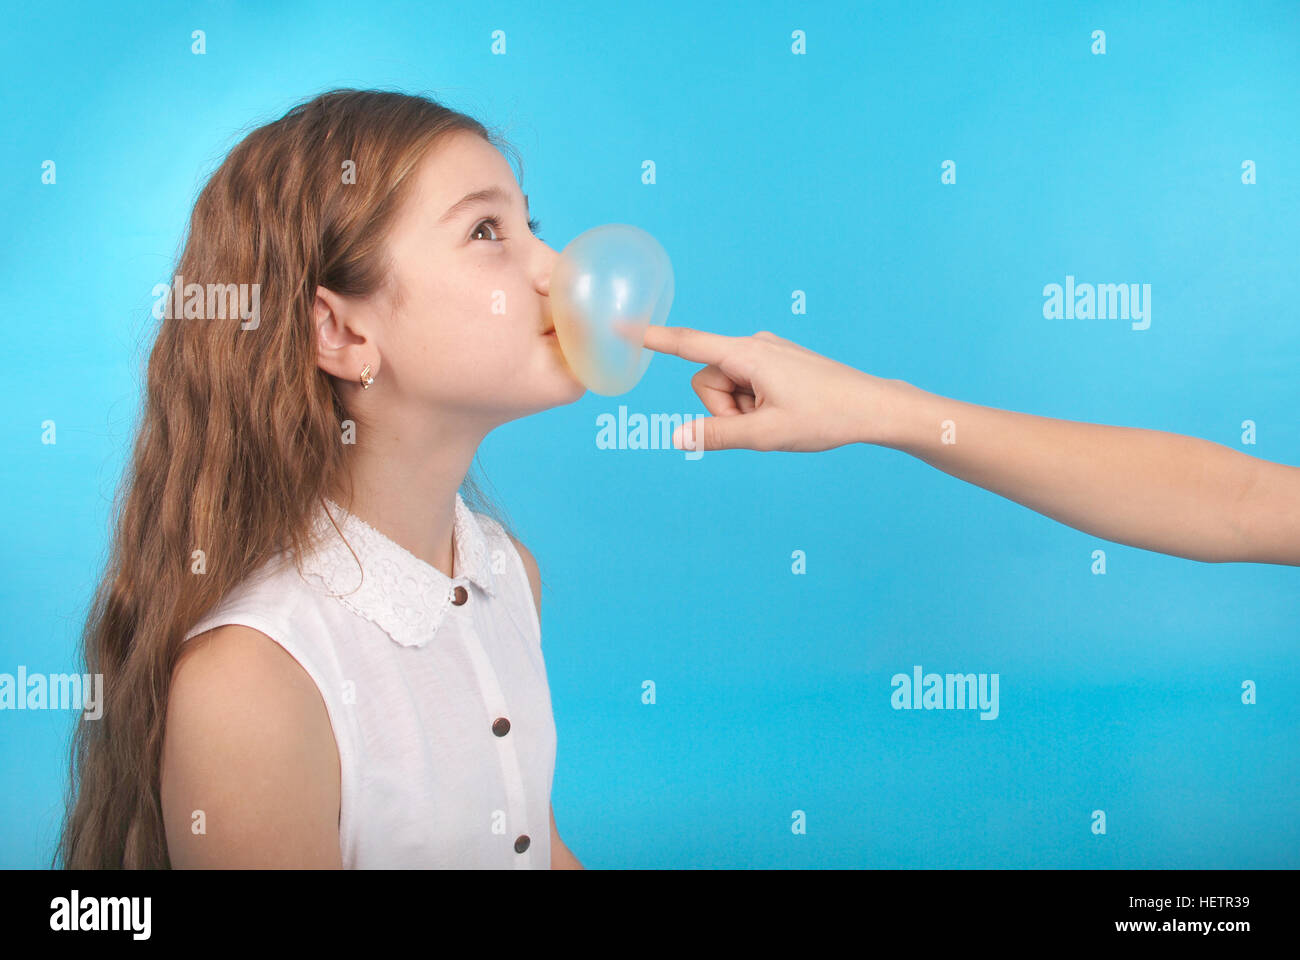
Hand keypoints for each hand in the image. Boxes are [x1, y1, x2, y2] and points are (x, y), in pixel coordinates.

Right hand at [630, 324, 906, 452]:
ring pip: (725, 386)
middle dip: (722, 409)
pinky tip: (786, 411)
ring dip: (740, 410)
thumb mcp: (766, 434)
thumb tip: (677, 438)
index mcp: (747, 354)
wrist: (871, 407)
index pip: (688, 344)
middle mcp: (753, 345)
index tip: (622, 326)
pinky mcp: (775, 362)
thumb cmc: (825, 417)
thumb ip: (717, 435)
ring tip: (777, 418)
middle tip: (761, 424)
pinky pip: (745, 384)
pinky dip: (754, 404)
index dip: (653, 338)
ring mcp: (765, 352)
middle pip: (706, 379)